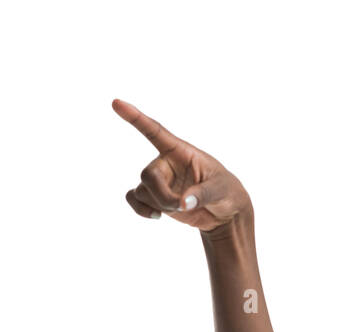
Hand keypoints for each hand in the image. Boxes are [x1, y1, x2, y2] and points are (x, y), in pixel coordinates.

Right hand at [111, 98, 252, 233]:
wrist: (224, 212)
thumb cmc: (226, 192)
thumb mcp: (221, 190)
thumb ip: (203, 194)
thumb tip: (182, 204)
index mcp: (181, 151)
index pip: (155, 131)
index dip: (136, 118)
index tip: (116, 102)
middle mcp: (166, 162)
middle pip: (148, 175)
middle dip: (162, 195)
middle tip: (180, 206)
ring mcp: (159, 180)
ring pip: (141, 190)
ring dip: (159, 205)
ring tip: (181, 208)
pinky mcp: (155, 196)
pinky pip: (134, 199)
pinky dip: (141, 209)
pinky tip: (156, 216)